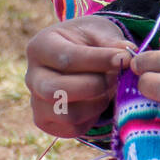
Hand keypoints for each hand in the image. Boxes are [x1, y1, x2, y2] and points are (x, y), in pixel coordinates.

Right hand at [25, 15, 135, 137]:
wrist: (79, 57)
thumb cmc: (89, 41)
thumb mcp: (99, 31)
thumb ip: (112, 41)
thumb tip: (127, 51)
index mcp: (40, 47)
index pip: (66, 58)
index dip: (98, 60)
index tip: (124, 58)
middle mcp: (32, 76)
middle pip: (57, 91)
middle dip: (95, 86)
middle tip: (117, 76)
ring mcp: (36, 102)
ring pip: (67, 114)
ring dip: (98, 102)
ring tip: (110, 87)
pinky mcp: (46, 122)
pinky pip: (73, 128)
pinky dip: (94, 116)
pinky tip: (100, 98)